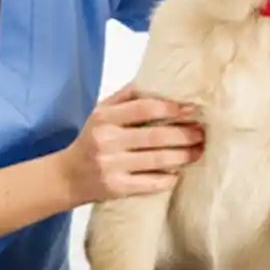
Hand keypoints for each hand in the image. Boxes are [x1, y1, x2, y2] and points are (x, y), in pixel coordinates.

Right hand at [55, 84, 204, 204]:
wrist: (66, 177)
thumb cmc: (90, 140)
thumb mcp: (100, 113)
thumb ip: (126, 97)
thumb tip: (158, 81)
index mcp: (104, 118)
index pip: (145, 108)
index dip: (172, 109)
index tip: (192, 109)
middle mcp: (107, 141)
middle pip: (156, 136)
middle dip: (185, 135)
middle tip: (202, 133)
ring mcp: (112, 166)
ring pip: (158, 160)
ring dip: (184, 156)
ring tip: (199, 151)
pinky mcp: (116, 188)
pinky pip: (150, 184)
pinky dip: (168, 179)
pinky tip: (179, 174)